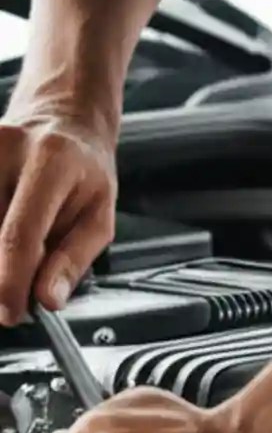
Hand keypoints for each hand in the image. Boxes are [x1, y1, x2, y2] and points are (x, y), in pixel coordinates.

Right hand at [0, 110, 117, 322]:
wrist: (62, 118)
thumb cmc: (85, 170)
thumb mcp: (100, 214)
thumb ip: (74, 258)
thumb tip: (48, 299)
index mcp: (52, 161)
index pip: (19, 234)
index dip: (11, 283)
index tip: (11, 313)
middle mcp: (5, 147)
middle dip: (0, 275)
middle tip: (16, 295)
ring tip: (16, 253)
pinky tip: (2, 237)